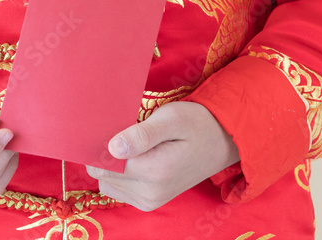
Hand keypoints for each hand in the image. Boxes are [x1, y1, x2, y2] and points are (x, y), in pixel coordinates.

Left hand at [85, 101, 238, 211]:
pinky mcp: (150, 202)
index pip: (104, 165)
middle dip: (104, 154)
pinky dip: (119, 174)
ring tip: (128, 143)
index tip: (108, 126)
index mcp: (154, 171)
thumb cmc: (196, 123)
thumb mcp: (171, 118)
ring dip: (110, 166)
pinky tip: (133, 156)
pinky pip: (119, 190)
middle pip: (102, 176)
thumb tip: (112, 148)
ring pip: (107, 185)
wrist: (221, 142)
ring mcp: (150, 201)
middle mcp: (150, 193)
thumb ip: (141, 135)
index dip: (99, 144)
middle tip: (119, 130)